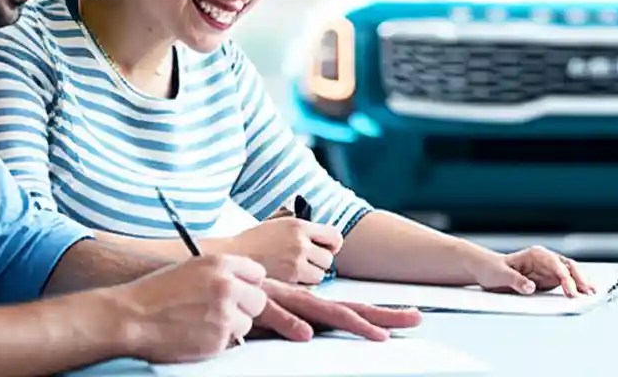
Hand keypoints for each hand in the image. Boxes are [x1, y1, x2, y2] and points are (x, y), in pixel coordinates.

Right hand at [111, 254, 267, 363]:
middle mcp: (226, 287)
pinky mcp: (218, 340)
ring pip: (247, 323)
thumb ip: (221, 272)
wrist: (131, 317)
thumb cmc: (156, 292)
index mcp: (219, 264)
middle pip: (258, 299)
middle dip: (244, 306)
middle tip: (222, 311)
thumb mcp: (191, 268)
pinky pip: (231, 342)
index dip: (247, 283)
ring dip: (231, 326)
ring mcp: (224, 315)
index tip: (239, 290)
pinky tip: (196, 334)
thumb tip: (243, 282)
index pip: (256, 273)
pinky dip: (217, 340)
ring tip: (203, 323)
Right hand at [224, 217, 343, 284]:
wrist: (229, 256)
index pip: (334, 236)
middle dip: (318, 263)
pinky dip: (300, 287)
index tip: (326, 249)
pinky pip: (307, 290)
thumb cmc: (251, 242)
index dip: (332, 245)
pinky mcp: (288, 281)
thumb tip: (321, 237)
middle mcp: (299, 243)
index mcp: (298, 226)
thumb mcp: (277, 224)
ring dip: (309, 277)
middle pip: (328, 259)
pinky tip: (285, 282)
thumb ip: (299, 230)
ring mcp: (294, 263)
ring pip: (319, 277)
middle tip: (303, 265)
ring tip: (291, 274)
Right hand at [250, 278, 422, 341]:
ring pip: (322, 312)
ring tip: (377, 335)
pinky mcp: (259, 308)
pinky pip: (276, 318)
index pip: (351, 309)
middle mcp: (301, 300)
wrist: (203, 282)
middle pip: (348, 309)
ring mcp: (283, 303)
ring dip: (350, 323)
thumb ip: (293, 321)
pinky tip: (305, 336)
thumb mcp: (275, 311)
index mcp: (308, 301)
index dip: (380, 313)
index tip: (408, 318)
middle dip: (384, 315)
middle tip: (414, 319)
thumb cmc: (242, 299)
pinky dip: (290, 325)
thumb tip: (313, 334)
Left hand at [469, 246, 595, 296]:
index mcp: (535, 254)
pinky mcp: (549, 280)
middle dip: (579, 278)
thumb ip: (516, 281)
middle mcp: (545, 260)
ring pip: (571, 274)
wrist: (487, 270)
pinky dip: (576, 288)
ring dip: (582, 283)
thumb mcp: (500, 275)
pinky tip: (584, 294)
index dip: (565, 277)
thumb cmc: (492, 269)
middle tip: (588, 292)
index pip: (556, 264)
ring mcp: (548, 270)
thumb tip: (531, 287)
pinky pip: (566, 283)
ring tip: (592, 293)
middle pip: (568, 267)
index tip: (571, 290)